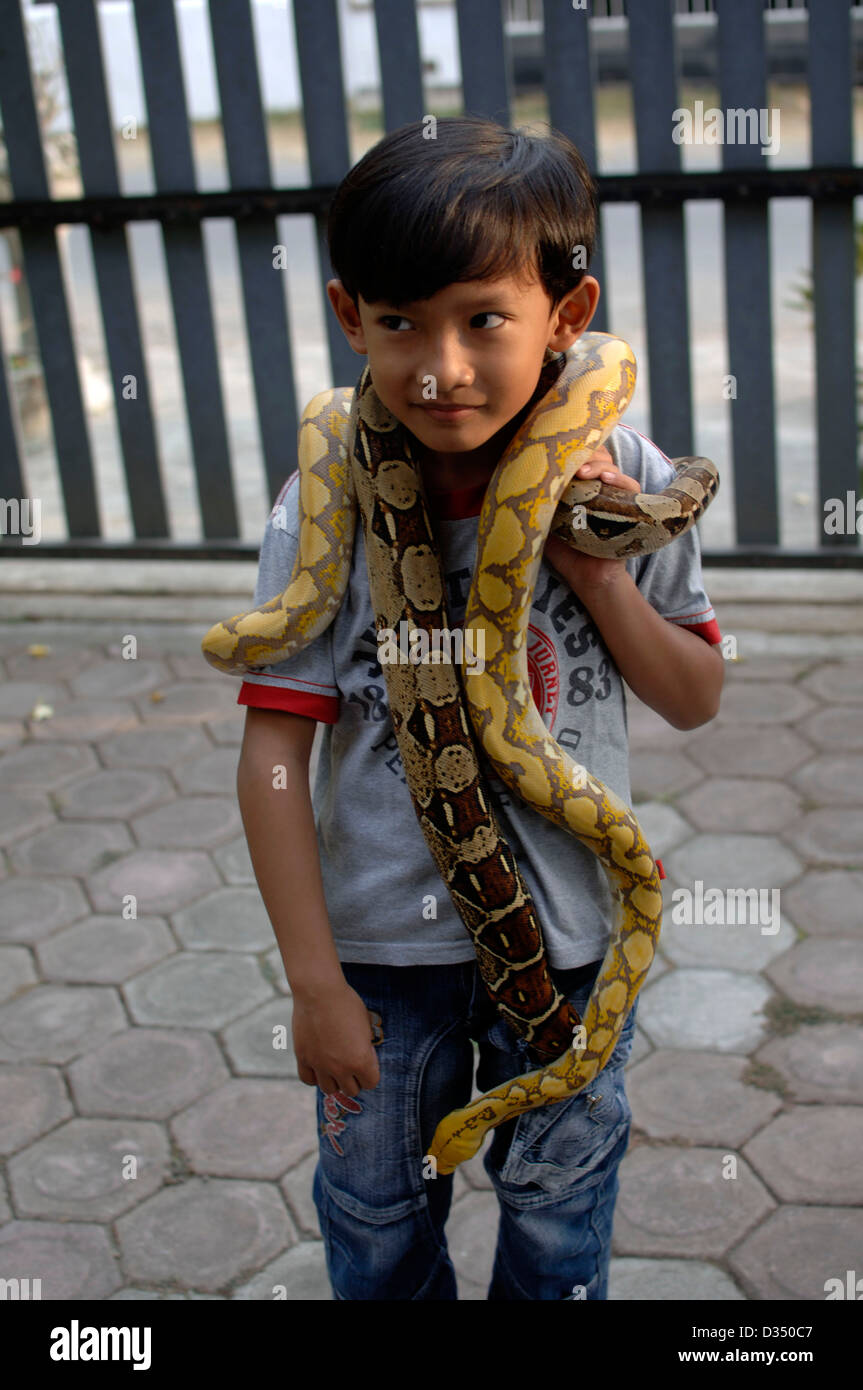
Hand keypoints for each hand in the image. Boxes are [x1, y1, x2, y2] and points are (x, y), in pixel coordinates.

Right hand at [292, 980, 381, 1097]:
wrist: (319, 992)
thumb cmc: (347, 1003)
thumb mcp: (366, 1024)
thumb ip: (365, 1044)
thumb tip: (363, 1052)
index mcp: (361, 1060)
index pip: (371, 1083)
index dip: (371, 1072)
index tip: (367, 1059)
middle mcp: (340, 1068)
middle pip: (351, 1090)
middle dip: (354, 1079)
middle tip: (351, 1064)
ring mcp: (320, 1065)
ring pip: (329, 1089)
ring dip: (335, 1081)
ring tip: (335, 1067)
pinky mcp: (303, 1058)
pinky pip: (308, 1080)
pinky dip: (314, 1077)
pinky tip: (319, 1067)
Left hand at [544, 446, 640, 599]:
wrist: (587, 579)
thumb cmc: (566, 553)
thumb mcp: (546, 524)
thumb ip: (536, 507)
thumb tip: (513, 488)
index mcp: (580, 488)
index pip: (580, 457)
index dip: (573, 451)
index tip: (557, 454)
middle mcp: (599, 489)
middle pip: (598, 457)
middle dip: (586, 454)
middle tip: (571, 464)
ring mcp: (615, 498)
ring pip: (613, 468)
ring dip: (600, 465)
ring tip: (584, 471)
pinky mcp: (631, 510)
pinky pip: (632, 489)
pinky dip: (621, 480)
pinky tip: (607, 478)